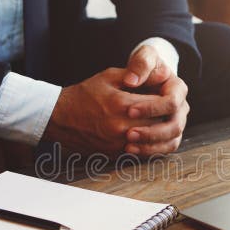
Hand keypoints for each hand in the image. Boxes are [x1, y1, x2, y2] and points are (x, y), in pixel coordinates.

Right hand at [42, 67, 159, 154]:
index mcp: (121, 104)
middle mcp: (120, 127)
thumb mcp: (109, 77)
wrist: (59, 118)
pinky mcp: (115, 154)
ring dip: (160, 132)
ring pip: (152, 141)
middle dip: (166, 116)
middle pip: (159, 124)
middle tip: (170, 109)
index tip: (168, 94)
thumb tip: (162, 75)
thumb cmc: (85, 94)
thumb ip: (136, 75)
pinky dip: (149, 144)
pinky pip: (141, 152)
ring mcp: (118, 143)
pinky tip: (150, 134)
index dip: (166, 99)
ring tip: (163, 121)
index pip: (158, 103)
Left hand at [123, 45, 188, 155]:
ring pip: (171, 140)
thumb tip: (132, 80)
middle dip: (152, 132)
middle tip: (128, 133)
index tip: (129, 110)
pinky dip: (150, 151)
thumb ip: (140, 64)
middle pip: (174, 125)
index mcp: (178, 88)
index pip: (171, 102)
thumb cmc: (142, 67)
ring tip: (128, 145)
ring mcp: (177, 122)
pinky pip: (165, 148)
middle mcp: (181, 107)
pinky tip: (130, 150)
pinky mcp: (169, 135)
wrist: (141, 80)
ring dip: (150, 145)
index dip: (152, 108)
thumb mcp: (142, 57)